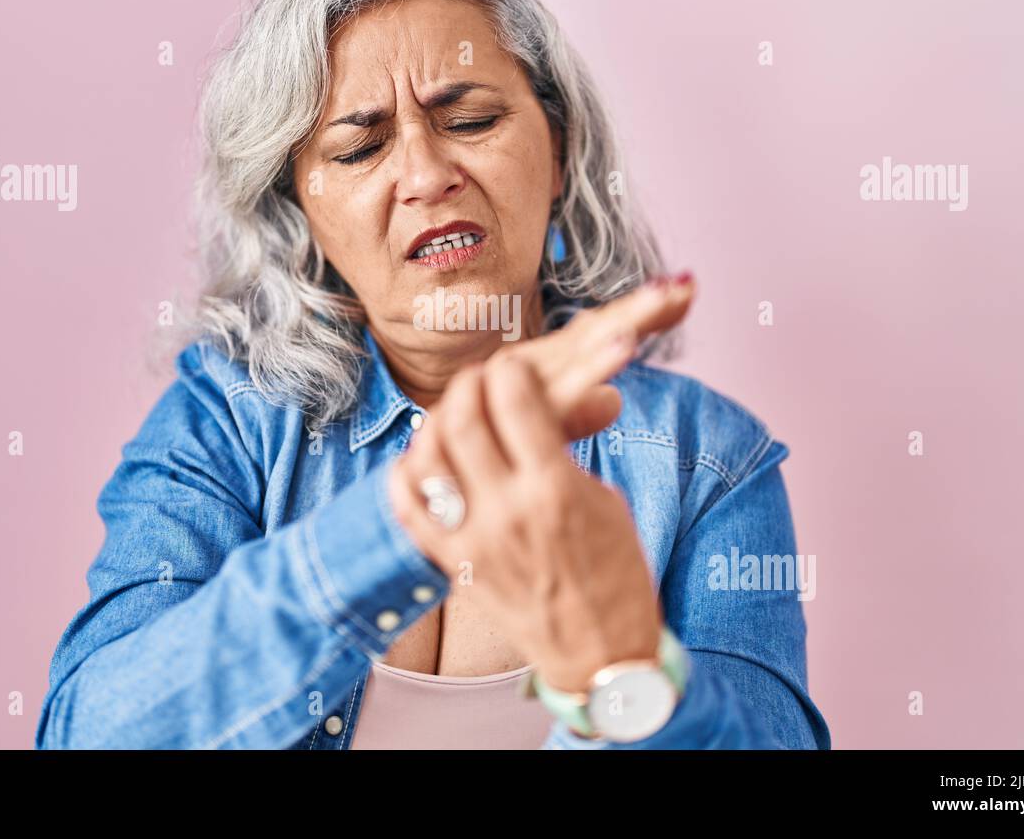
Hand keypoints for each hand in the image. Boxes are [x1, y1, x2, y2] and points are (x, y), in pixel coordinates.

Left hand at [388, 352, 663, 691]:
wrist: (601, 657)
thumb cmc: (616, 576)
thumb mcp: (605, 501)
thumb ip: (568, 451)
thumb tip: (557, 398)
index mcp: (555, 490)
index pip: (516, 401)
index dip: (511, 371)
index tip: (515, 367)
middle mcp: (507, 512)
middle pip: (463, 420)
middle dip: (469, 385)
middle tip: (479, 380)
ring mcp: (473, 542)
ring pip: (427, 458)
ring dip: (436, 423)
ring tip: (453, 413)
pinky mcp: (453, 566)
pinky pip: (408, 509)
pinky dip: (407, 474)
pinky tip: (422, 457)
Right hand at [508, 272, 694, 440]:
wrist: (428, 459)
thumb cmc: (491, 438)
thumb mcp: (544, 422)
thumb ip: (582, 409)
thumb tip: (615, 398)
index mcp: (549, 362)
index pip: (605, 329)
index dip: (646, 312)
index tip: (688, 290)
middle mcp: (540, 362)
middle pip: (599, 329)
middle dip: (645, 307)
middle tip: (687, 284)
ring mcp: (531, 381)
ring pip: (586, 348)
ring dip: (626, 319)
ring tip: (664, 296)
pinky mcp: (527, 410)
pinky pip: (567, 390)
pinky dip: (595, 366)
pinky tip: (623, 345)